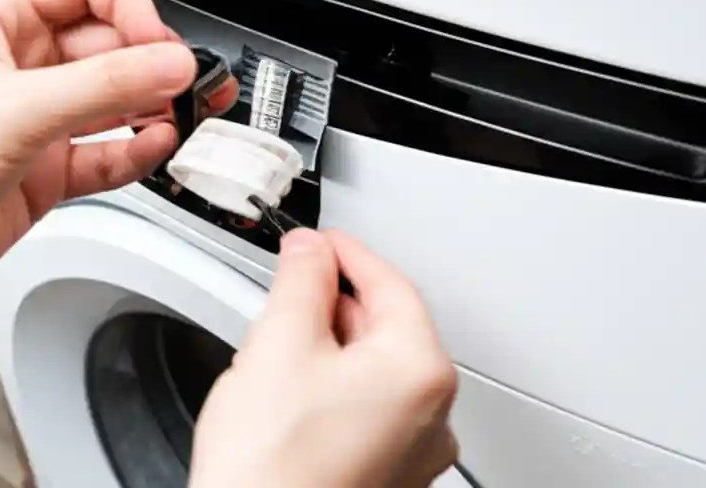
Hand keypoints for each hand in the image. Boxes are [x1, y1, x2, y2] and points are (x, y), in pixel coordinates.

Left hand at [0, 0, 196, 317]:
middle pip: (106, 43)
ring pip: (111, 100)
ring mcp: (31, 122)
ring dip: (149, 107)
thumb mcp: (18, 110)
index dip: (128, 7)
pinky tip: (154, 148)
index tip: (158, 44)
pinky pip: (104, 152)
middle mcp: (15, 67)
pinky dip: (133, 151)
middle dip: (149, 62)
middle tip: (186, 84)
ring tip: (183, 117)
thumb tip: (169, 63)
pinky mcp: (41, 173)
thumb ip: (106, 85)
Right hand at [190, 229, 458, 487]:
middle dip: (335, 302)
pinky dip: (333, 390)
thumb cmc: (273, 470)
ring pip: (374, 373)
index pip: (391, 284)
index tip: (316, 242)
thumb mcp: (279, 344)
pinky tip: (290, 396)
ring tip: (279, 347)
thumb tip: (309, 252)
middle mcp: (431, 417)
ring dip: (331, 347)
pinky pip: (367, 412)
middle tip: (290, 286)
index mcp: (421, 373)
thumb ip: (300, 281)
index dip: (346, 253)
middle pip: (387, 328)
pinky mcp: (386, 478)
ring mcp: (412, 454)